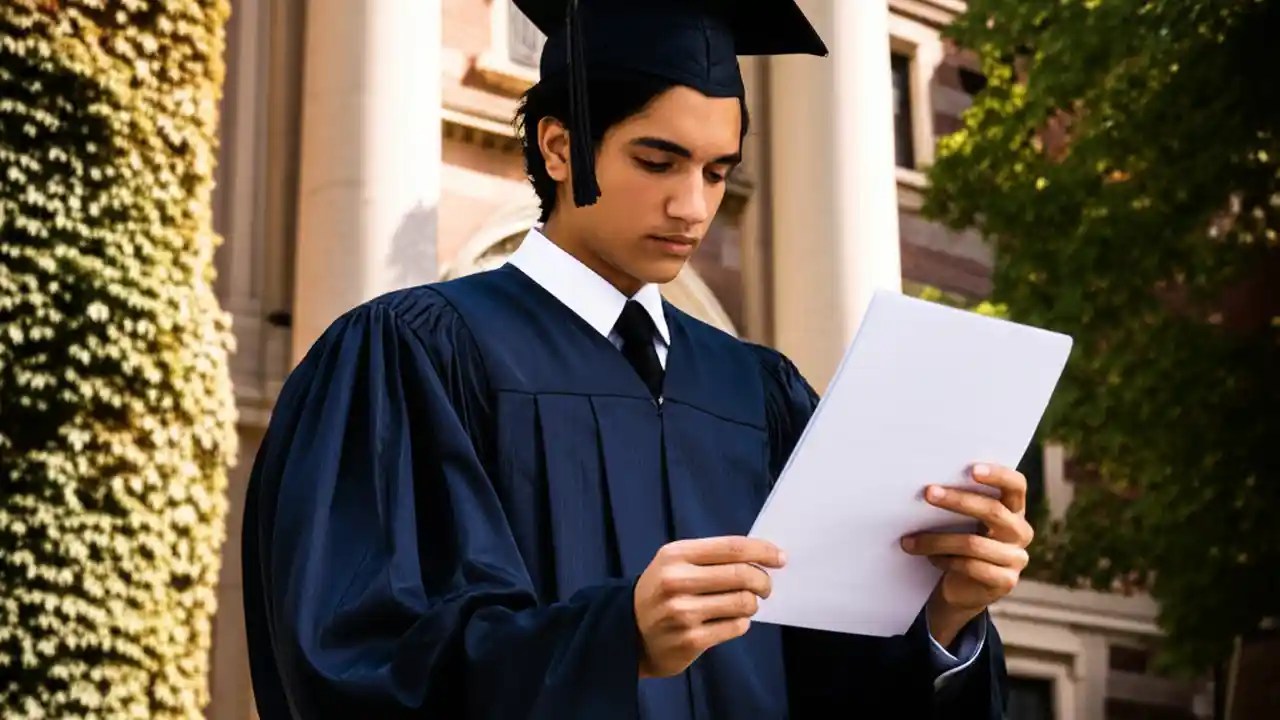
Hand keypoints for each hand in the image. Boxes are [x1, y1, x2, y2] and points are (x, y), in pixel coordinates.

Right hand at [634, 536, 785, 677]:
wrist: (628, 631)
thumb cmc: (662, 592)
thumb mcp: (675, 563)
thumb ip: (712, 557)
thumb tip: (762, 556)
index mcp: (676, 555)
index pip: (732, 547)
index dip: (762, 551)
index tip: (780, 557)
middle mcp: (677, 581)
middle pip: (742, 574)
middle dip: (764, 581)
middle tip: (766, 587)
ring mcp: (683, 612)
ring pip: (743, 602)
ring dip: (752, 603)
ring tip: (744, 604)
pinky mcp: (691, 640)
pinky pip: (736, 627)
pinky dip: (741, 623)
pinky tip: (731, 620)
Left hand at [901, 463, 1033, 645]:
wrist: (962, 589)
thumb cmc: (958, 543)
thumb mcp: (961, 522)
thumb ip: (958, 503)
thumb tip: (928, 486)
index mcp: (1013, 509)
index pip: (1016, 485)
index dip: (998, 475)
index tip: (972, 469)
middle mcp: (1020, 531)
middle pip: (993, 511)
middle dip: (957, 501)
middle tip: (928, 493)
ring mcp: (1016, 558)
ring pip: (973, 543)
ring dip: (936, 540)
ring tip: (909, 540)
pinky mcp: (1005, 581)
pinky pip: (971, 567)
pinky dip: (946, 561)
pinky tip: (930, 559)